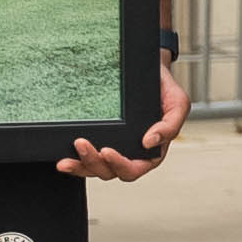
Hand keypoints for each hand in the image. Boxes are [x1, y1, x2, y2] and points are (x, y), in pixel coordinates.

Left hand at [62, 55, 186, 179]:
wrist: (149, 70)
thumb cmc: (163, 88)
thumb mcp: (178, 103)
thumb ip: (170, 125)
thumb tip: (150, 142)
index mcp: (151, 152)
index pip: (134, 168)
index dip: (119, 164)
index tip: (107, 150)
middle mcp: (131, 153)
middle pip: (110, 171)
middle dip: (93, 162)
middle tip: (82, 144)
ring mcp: (115, 148)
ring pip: (95, 168)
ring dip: (80, 165)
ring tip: (66, 159)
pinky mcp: (100, 139)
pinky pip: (86, 157)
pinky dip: (74, 161)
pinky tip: (63, 158)